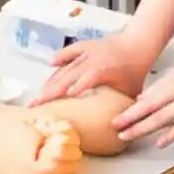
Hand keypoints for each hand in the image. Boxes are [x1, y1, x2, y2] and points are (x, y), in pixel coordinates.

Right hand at [31, 34, 154, 104]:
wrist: (138, 44)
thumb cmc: (136, 70)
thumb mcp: (131, 92)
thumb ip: (123, 109)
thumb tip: (120, 129)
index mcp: (101, 70)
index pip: (80, 83)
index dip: (69, 91)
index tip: (56, 103)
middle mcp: (90, 60)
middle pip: (65, 77)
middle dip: (49, 92)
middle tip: (35, 105)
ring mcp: (86, 52)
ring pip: (64, 68)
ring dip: (51, 81)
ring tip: (39, 95)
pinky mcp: (85, 46)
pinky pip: (69, 52)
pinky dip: (60, 57)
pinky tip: (51, 63)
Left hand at [112, 64, 173, 147]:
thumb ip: (168, 87)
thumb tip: (148, 99)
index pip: (148, 93)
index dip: (132, 106)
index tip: (120, 114)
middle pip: (149, 105)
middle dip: (129, 116)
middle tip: (114, 125)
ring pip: (160, 117)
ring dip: (141, 128)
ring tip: (127, 136)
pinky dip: (169, 135)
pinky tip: (159, 143)